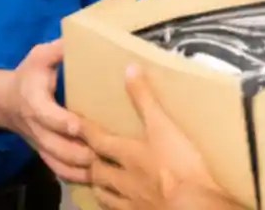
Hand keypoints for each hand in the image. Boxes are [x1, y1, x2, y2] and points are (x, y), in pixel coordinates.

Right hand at [0, 39, 94, 183]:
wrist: (4, 101)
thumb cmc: (28, 75)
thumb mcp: (39, 56)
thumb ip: (58, 50)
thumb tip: (82, 36)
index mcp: (34, 101)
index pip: (46, 115)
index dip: (62, 122)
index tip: (79, 125)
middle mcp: (36, 126)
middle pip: (55, 146)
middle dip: (78, 151)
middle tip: (103, 152)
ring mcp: (40, 143)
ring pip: (57, 162)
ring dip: (78, 168)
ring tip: (103, 168)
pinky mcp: (44, 152)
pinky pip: (56, 169)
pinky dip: (73, 176)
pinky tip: (93, 178)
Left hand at [82, 65, 241, 209]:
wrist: (194, 206)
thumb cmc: (179, 163)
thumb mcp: (163, 125)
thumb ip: (146, 98)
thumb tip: (129, 68)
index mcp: (127, 153)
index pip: (97, 139)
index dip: (83, 131)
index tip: (71, 124)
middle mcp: (123, 178)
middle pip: (98, 171)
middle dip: (90, 163)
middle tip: (86, 156)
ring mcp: (131, 202)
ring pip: (106, 195)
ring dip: (100, 188)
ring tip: (98, 183)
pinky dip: (117, 208)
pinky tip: (122, 206)